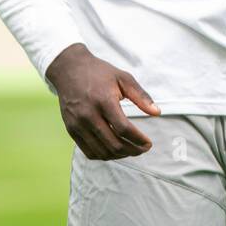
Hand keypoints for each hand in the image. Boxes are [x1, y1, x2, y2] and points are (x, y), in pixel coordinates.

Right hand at [45, 43, 160, 159]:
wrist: (69, 69)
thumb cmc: (99, 73)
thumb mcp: (123, 78)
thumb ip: (141, 96)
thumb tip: (157, 113)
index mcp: (104, 101)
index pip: (123, 129)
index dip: (138, 140)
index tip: (148, 143)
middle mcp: (89, 115)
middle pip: (114, 144)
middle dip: (133, 151)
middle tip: (143, 149)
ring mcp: (78, 124)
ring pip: (102, 152)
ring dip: (119, 156)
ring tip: (130, 150)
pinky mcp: (71, 129)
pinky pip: (89, 152)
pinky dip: (104, 156)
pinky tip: (114, 151)